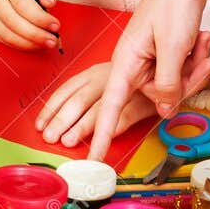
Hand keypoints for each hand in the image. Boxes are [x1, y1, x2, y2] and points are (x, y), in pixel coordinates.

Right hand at [0, 0, 60, 50]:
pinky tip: (34, 44)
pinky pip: (3, 40)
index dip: (39, 18)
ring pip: (6, 34)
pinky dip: (20, 45)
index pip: (22, 4)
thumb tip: (49, 3)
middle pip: (13, 21)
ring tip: (46, 44)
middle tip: (52, 40)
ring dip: (28, 43)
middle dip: (35, 34)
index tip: (55, 25)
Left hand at [36, 62, 154, 149]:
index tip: (39, 125)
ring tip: (69, 141)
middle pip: (80, 99)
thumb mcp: (107, 81)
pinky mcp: (144, 102)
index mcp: (95, 73)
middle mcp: (108, 77)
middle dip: (62, 119)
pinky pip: (127, 116)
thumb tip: (60, 121)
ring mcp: (127, 88)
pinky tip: (101, 142)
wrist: (170, 66)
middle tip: (50, 136)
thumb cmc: (136, 78)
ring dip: (83, 126)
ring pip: (100, 108)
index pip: (68, 90)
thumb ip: (88, 97)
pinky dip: (112, 130)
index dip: (52, 108)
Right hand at [87, 0, 209, 160]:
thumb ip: (168, 84)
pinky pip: (180, 73)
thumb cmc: (173, 4)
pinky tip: (203, 40)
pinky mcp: (163, 56)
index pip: (110, 106)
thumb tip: (164, 111)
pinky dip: (195, 61)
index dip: (100, 135)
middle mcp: (134, 65)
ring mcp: (149, 61)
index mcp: (126, 63)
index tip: (94, 160)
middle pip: (157, 96)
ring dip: (194, 68)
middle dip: (186, 82)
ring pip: (173, 86)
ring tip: (204, 40)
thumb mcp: (173, 47)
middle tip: (206, 56)